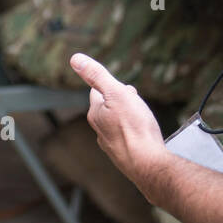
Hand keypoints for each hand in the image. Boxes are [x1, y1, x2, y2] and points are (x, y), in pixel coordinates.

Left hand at [69, 52, 168, 199]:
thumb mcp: (116, 93)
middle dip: (119, 101)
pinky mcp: (124, 156)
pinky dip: (134, 133)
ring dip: (127, 117)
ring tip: (140, 116)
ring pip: (117, 124)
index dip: (110, 86)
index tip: (121, 86)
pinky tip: (143, 136)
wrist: (148, 164)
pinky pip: (127, 139)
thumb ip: (96, 76)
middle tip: (133, 97)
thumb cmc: (134, 128)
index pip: (97, 92)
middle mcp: (100, 130)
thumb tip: (75, 58)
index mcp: (95, 113)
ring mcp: (112, 145)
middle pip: (107, 108)